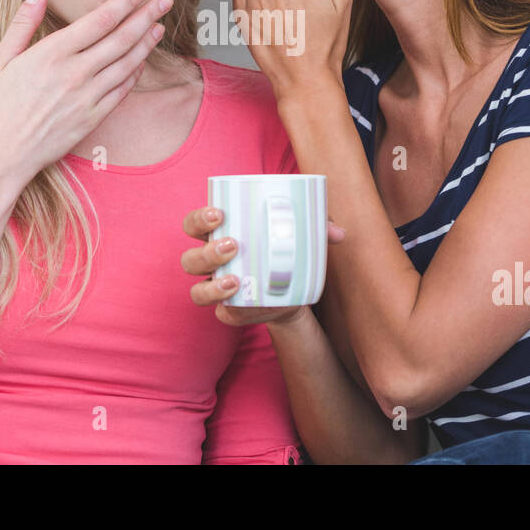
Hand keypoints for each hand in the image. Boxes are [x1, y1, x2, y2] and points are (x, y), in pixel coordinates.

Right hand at [0, 0, 172, 196]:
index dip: (126, 2)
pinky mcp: (91, 119)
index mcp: (51, 54)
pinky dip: (134, 74)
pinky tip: (141, 62)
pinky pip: (121, 92)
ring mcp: (86, 98)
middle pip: (121, 39)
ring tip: (159, 26)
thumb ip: (23, 23)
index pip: (100, 20)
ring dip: (146, 43)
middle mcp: (74, 74)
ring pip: (126, 64)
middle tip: (165, 0)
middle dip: (146, 16)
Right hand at [180, 205, 345, 326]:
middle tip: (233, 245)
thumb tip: (338, 233)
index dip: (198, 219)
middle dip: (206, 252)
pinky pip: (222, 315)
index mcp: (219, 235)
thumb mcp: (301, 234)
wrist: (294, 291)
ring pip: (197, 292)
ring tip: (235, 280)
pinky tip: (243, 305)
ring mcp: (218, 290)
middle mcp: (211, 264)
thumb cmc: (288, 249)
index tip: (219, 213)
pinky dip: (230, 311)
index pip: (194, 225)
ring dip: (211, 287)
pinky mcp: (231, 313)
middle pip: (191, 260)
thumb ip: (318, 226)